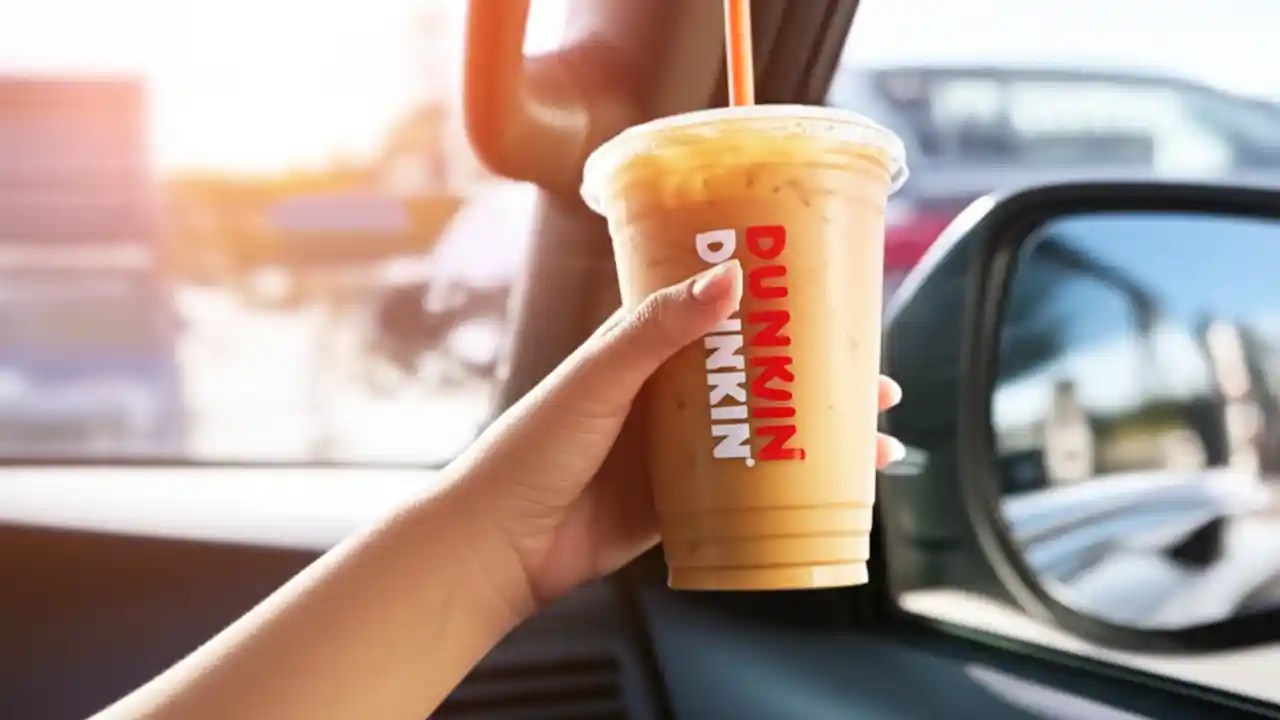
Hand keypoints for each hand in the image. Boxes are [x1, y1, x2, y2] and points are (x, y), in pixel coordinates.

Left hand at [451, 260, 904, 612]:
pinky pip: (746, 490)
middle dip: (820, 379)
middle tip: (877, 384)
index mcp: (643, 352)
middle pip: (759, 377)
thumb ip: (658, 330)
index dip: (779, 308)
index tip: (834, 304)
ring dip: (818, 436)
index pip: (723, 314)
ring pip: (763, 434)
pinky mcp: (678, 504)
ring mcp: (676, 452)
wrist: (497, 545)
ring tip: (875, 442)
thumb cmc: (530, 451)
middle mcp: (666, 397)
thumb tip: (730, 278)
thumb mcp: (596, 378)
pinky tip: (831, 492)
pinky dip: (789, 488)